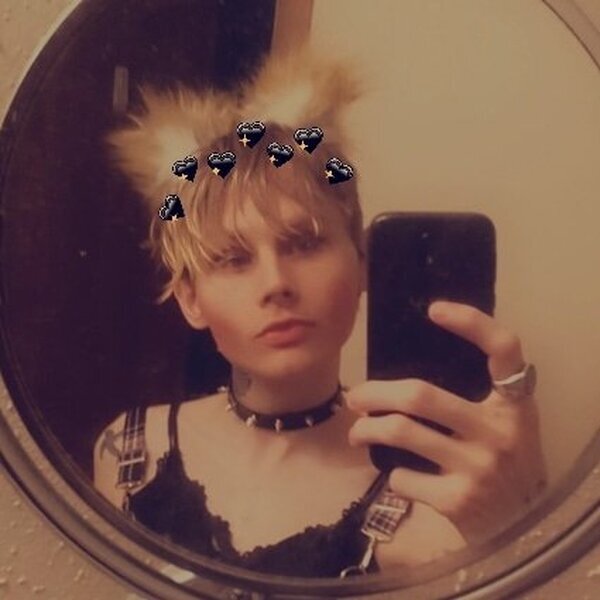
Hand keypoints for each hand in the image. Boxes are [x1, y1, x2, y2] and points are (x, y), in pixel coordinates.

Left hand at [347, 300, 547, 544]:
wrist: (523, 532)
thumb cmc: (506, 467)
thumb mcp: (506, 428)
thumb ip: (475, 401)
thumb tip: (405, 380)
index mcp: (514, 407)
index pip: (504, 351)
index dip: (472, 323)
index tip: (435, 309)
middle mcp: (499, 433)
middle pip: (420, 396)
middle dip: (374, 394)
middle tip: (355, 397)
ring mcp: (478, 468)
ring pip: (401, 432)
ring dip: (367, 430)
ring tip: (356, 432)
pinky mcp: (458, 501)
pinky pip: (403, 476)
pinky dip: (392, 474)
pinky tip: (398, 474)